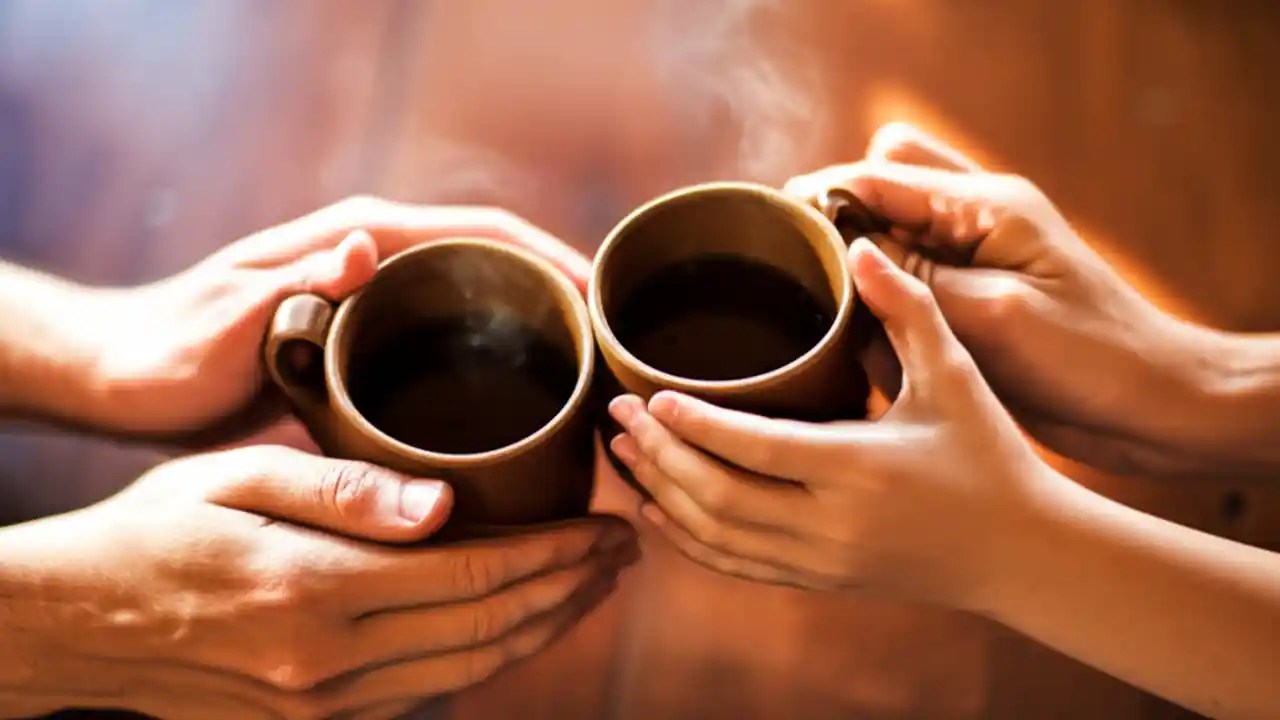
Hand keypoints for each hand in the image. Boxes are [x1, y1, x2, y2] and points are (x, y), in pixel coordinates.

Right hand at [0, 445, 635, 719]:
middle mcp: (332, 659)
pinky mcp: (316, 718)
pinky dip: (488, 658)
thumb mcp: (235, 478)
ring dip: (543, 628)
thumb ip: (342, 489)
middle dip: (569, 588)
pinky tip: (519, 626)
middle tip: (623, 550)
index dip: (553, 551)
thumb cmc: (153, 532)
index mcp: (318, 588)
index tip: (606, 525)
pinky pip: (429, 692)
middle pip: (488, 625)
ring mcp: (326, 701)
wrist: (77, 624)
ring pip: (470, 669)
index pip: (474, 571)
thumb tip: (445, 503)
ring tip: (593, 588)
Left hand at [84, 196, 591, 445]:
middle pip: (494, 262)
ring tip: (586, 377)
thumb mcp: (229, 319)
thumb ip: (292, 287)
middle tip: (614, 345)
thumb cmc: (169, 350)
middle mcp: (377, 259)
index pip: (479, 231)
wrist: (124, 378)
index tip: (601, 295)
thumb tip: (366, 244)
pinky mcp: (368, 338)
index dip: (547, 256)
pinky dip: (494, 357)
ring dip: (535, 324)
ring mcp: (377, 298)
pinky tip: (518, 404)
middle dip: (560, 290)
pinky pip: (450, 336)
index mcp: (358, 238)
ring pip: (478, 300)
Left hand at [606, 239, 1057, 607]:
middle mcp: (832, 524)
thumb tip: (857, 246)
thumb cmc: (990, 455)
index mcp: (861, 469)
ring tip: (623, 453)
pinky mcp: (820, 581)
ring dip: (663, 494)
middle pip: (718, 497)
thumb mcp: (954, 374)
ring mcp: (822, 562)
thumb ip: (907, 307)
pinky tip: (659, 510)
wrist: (1023, 554)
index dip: (694, 425)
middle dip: (660, 455)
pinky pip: (737, 566)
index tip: (649, 396)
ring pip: (717, 537)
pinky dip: (689, 540)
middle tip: (619, 414)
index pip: (755, 448)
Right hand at [786, 123, 1234, 476]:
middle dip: (838, 224)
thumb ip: (914, 277)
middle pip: (880, 184)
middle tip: (808, 280)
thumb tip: (842, 245)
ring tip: (840, 322)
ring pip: (888, 233)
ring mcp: (974, 255)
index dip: (819, 196)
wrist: (1151, 407)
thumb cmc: (1088, 359)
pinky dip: (883, 306)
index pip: (878, 174)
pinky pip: (906, 281)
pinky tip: (872, 346)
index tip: (770, 235)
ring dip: (860, 269)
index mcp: (986, 206)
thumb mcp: (992, 316)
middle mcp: (976, 218)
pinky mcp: (972, 295)